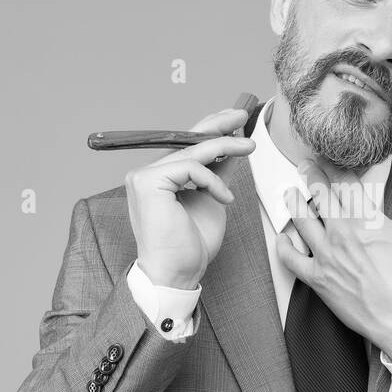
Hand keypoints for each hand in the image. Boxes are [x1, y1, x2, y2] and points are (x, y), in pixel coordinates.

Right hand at [125, 107, 255, 289]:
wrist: (176, 275)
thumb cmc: (190, 247)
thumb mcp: (213, 199)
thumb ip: (218, 173)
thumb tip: (233, 148)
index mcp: (159, 179)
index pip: (184, 146)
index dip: (210, 129)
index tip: (235, 122)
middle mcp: (146, 175)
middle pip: (184, 140)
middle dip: (217, 124)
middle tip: (242, 116)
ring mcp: (143, 177)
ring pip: (191, 151)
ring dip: (225, 147)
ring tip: (248, 149)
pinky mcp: (147, 183)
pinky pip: (189, 167)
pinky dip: (212, 180)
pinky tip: (224, 197)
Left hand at [275, 159, 391, 360]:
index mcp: (367, 220)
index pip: (345, 183)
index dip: (335, 166)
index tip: (328, 158)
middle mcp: (342, 234)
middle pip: (319, 195)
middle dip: (310, 175)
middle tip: (305, 165)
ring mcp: (327, 257)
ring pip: (301, 220)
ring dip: (294, 203)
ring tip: (290, 194)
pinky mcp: (318, 280)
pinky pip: (291, 259)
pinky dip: (284, 246)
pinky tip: (284, 239)